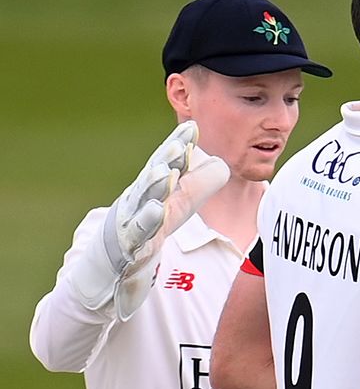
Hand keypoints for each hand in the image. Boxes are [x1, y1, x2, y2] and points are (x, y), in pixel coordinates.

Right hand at [71, 121, 229, 316]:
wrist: (111, 261)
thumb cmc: (146, 225)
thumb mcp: (174, 204)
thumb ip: (197, 183)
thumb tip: (220, 164)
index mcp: (154, 188)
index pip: (167, 163)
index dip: (178, 145)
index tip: (191, 127)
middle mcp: (141, 199)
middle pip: (154, 176)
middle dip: (166, 159)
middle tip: (180, 146)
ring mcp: (132, 220)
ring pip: (144, 200)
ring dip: (154, 185)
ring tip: (165, 173)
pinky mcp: (129, 243)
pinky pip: (139, 231)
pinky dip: (147, 220)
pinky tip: (157, 210)